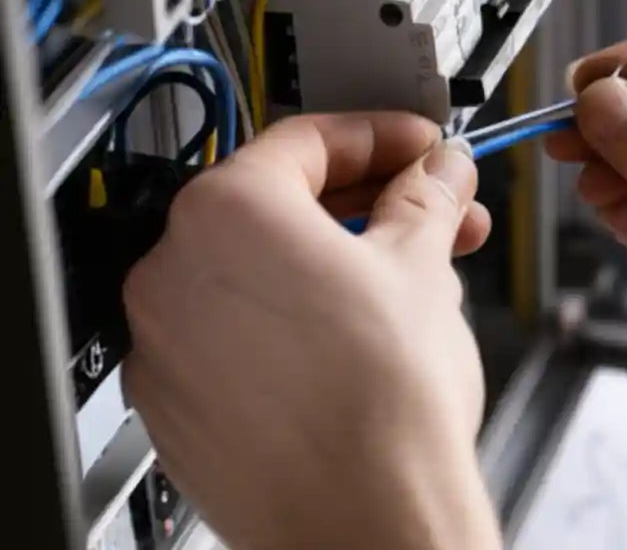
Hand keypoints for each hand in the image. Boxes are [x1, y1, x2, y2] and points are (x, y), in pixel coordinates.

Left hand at [124, 113, 500, 549]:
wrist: (367, 524)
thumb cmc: (382, 409)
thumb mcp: (423, 267)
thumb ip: (427, 198)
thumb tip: (437, 173)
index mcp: (226, 214)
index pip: (306, 141)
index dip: (380, 137)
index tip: (419, 148)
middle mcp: (174, 272)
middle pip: (281, 206)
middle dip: (370, 204)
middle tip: (432, 211)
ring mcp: (167, 344)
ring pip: (261, 274)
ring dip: (338, 263)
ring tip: (414, 280)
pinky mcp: (178, 405)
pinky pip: (239, 335)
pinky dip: (295, 322)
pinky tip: (362, 339)